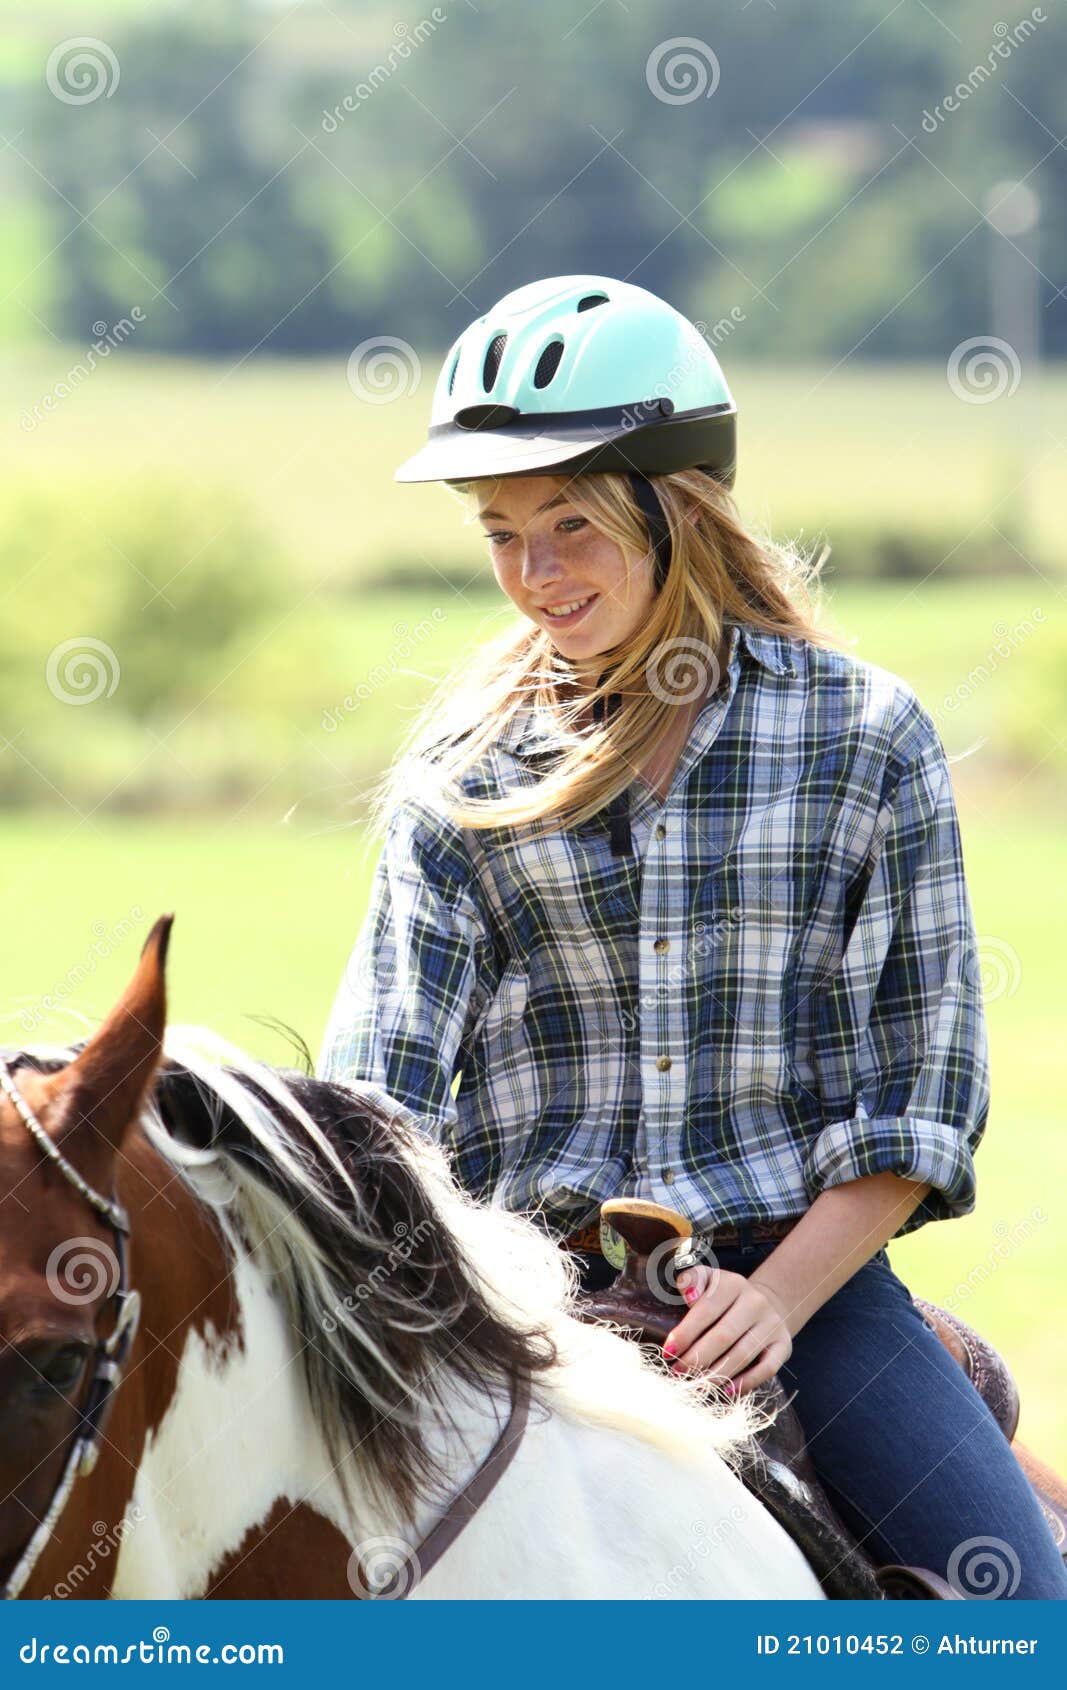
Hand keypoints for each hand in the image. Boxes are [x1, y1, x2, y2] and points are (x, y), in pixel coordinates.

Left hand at [664, 1262, 792, 1394]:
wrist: (765, 1302)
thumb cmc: (724, 1297)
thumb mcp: (708, 1279)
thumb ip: (692, 1281)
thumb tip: (688, 1294)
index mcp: (732, 1284)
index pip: (706, 1310)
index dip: (686, 1333)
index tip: (668, 1352)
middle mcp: (755, 1302)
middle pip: (723, 1335)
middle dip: (697, 1358)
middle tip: (677, 1373)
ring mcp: (772, 1324)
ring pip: (743, 1354)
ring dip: (717, 1374)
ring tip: (696, 1387)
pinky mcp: (783, 1345)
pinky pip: (767, 1367)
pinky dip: (747, 1382)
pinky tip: (727, 1390)